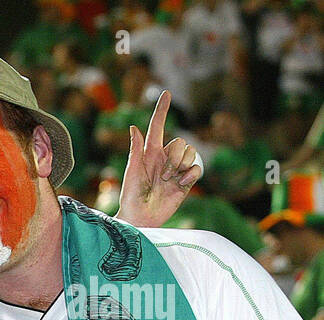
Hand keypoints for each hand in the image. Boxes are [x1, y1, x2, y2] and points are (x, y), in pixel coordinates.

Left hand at [117, 91, 202, 228]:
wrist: (140, 217)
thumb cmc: (131, 195)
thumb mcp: (131, 171)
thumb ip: (135, 149)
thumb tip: (134, 126)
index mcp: (150, 152)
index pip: (157, 126)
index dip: (162, 110)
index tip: (166, 93)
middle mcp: (165, 157)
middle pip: (181, 142)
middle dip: (175, 157)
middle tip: (163, 175)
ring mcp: (177, 169)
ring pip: (191, 153)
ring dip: (181, 166)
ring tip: (169, 180)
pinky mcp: (186, 181)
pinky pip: (197, 168)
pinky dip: (190, 175)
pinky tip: (179, 185)